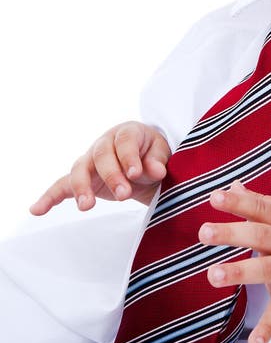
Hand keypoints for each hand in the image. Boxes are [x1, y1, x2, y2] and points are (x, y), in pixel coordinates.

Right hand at [30, 121, 170, 214]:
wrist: (145, 163)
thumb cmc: (153, 154)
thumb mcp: (163, 153)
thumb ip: (158, 160)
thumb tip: (155, 170)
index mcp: (126, 132)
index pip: (124, 142)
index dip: (129, 157)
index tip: (136, 173)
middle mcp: (104, 144)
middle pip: (101, 156)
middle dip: (111, 175)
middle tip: (123, 194)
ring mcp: (89, 161)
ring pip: (79, 169)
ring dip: (82, 187)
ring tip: (87, 206)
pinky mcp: (81, 179)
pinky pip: (61, 187)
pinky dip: (48, 198)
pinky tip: (36, 210)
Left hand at [198, 181, 270, 342]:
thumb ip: (258, 202)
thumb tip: (233, 185)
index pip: (258, 207)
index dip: (236, 202)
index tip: (214, 197)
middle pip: (258, 235)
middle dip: (231, 234)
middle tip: (203, 233)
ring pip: (265, 270)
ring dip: (240, 272)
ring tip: (213, 275)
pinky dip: (269, 327)